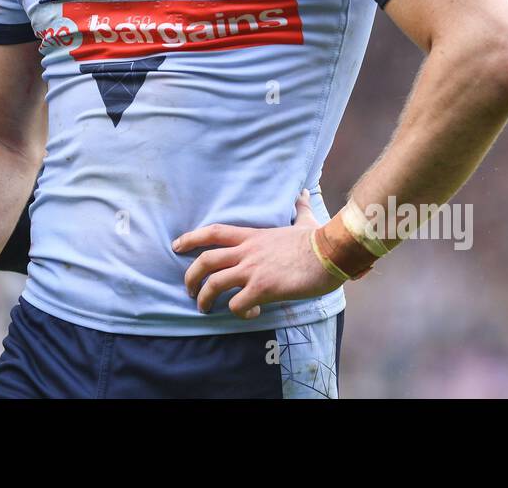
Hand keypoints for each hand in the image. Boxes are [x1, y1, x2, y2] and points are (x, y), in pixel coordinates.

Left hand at [172, 190, 343, 318]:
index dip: (190, 239)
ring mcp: (253, 270)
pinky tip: (249, 313)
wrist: (331, 252)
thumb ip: (299, 208)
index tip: (176, 246)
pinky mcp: (263, 288)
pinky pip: (237, 305)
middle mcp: (247, 252)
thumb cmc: (318, 238)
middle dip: (190, 277)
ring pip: (213, 284)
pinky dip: (238, 312)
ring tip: (206, 309)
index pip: (213, 232)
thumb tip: (304, 193)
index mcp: (253, 236)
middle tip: (189, 290)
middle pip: (204, 261)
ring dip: (205, 299)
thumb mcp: (304, 219)